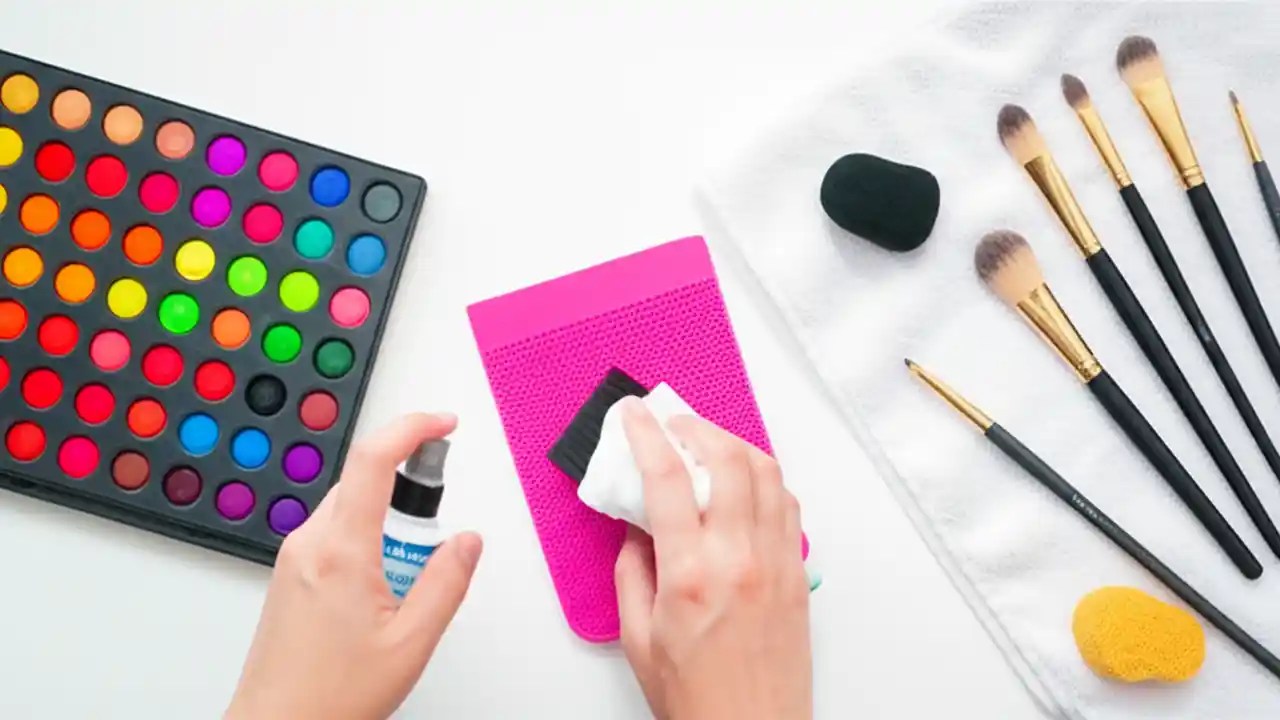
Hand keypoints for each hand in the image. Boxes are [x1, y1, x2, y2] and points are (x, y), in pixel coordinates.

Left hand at [226, 412, 482, 719]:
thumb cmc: (329, 698)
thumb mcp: (412, 644)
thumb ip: (447, 583)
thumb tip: (468, 541)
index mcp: (341, 552)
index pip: (373, 459)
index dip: (412, 428)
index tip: (442, 423)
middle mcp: (309, 544)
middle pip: (363, 481)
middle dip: (408, 494)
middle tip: (434, 541)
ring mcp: (293, 558)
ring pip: (350, 509)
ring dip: (388, 525)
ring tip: (404, 587)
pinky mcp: (288, 574)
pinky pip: (335, 534)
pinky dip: (367, 545)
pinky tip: (379, 595)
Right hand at [614, 399, 811, 719]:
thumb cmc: (697, 698)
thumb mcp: (637, 636)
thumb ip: (631, 571)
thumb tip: (634, 527)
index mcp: (690, 573)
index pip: (666, 478)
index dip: (646, 435)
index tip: (634, 415)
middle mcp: (739, 558)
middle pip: (727, 459)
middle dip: (695, 427)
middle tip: (672, 422)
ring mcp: (776, 562)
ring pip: (767, 473)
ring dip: (735, 444)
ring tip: (708, 442)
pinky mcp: (797, 573)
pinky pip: (788, 504)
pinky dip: (765, 478)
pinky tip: (744, 481)